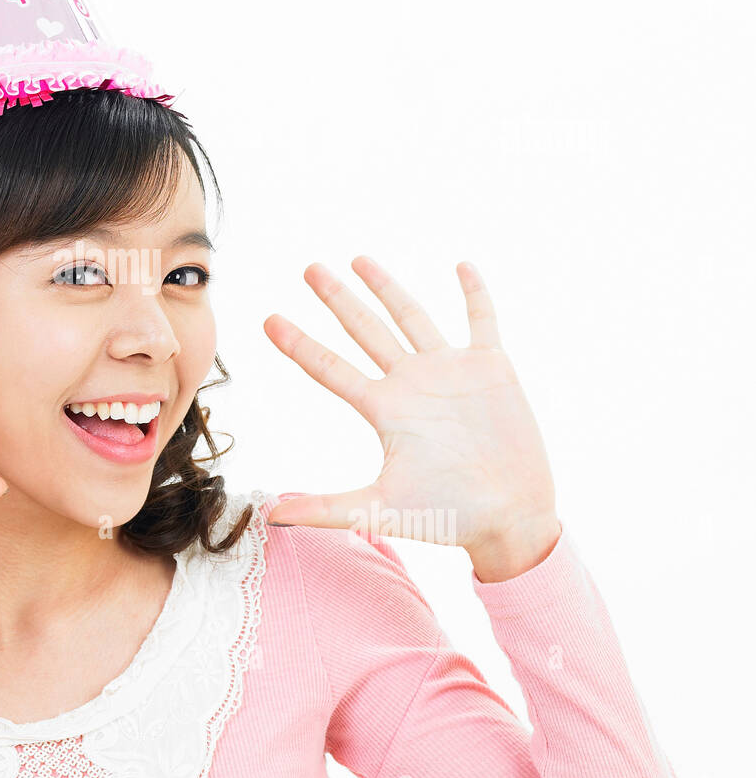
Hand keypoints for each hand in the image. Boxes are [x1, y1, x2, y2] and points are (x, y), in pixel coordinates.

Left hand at [262, 257, 559, 579]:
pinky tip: (462, 265)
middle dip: (337, 299)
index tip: (267, 320)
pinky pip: (481, 321)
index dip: (299, 344)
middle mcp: (411, 383)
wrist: (509, 519)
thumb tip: (270, 515)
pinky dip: (475, 294)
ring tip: (359, 258)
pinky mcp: (491, 369)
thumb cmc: (447, 517)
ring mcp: (450, 372)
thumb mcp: (379, 511)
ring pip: (412, 317)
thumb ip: (325, 509)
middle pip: (365, 330)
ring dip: (388, 288)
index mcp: (384, 409)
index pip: (329, 368)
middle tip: (309, 268)